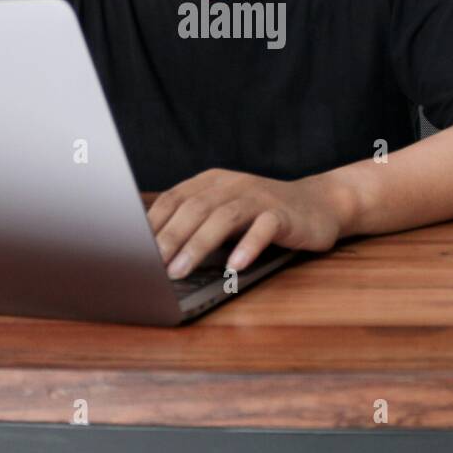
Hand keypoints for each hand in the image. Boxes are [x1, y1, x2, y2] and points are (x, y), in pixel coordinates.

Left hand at [146, 168, 351, 278]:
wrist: (318, 205)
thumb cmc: (262, 214)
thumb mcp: (225, 212)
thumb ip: (195, 223)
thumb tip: (153, 252)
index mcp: (212, 181)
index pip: (174, 198)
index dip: (152, 223)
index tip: (133, 249)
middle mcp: (233, 184)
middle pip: (194, 208)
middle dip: (169, 238)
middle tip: (150, 265)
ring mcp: (259, 197)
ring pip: (223, 217)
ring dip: (198, 245)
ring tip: (180, 270)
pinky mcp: (284, 214)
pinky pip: (264, 228)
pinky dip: (248, 246)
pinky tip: (235, 266)